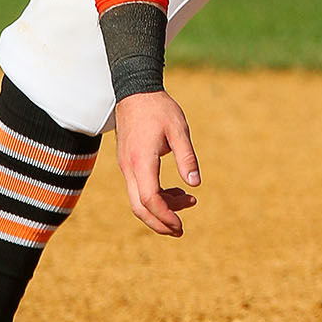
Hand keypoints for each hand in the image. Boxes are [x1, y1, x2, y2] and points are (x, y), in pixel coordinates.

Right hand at [113, 91, 200, 235]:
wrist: (135, 90)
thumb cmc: (158, 108)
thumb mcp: (179, 130)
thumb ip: (187, 157)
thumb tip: (195, 184)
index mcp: (141, 161)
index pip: (149, 199)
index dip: (165, 216)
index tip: (181, 225)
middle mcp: (129, 167)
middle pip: (139, 207)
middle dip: (159, 223)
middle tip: (180, 230)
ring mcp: (126, 166)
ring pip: (138, 199)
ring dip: (160, 208)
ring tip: (189, 201)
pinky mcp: (128, 163)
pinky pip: (139, 188)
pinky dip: (156, 196)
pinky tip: (175, 191)